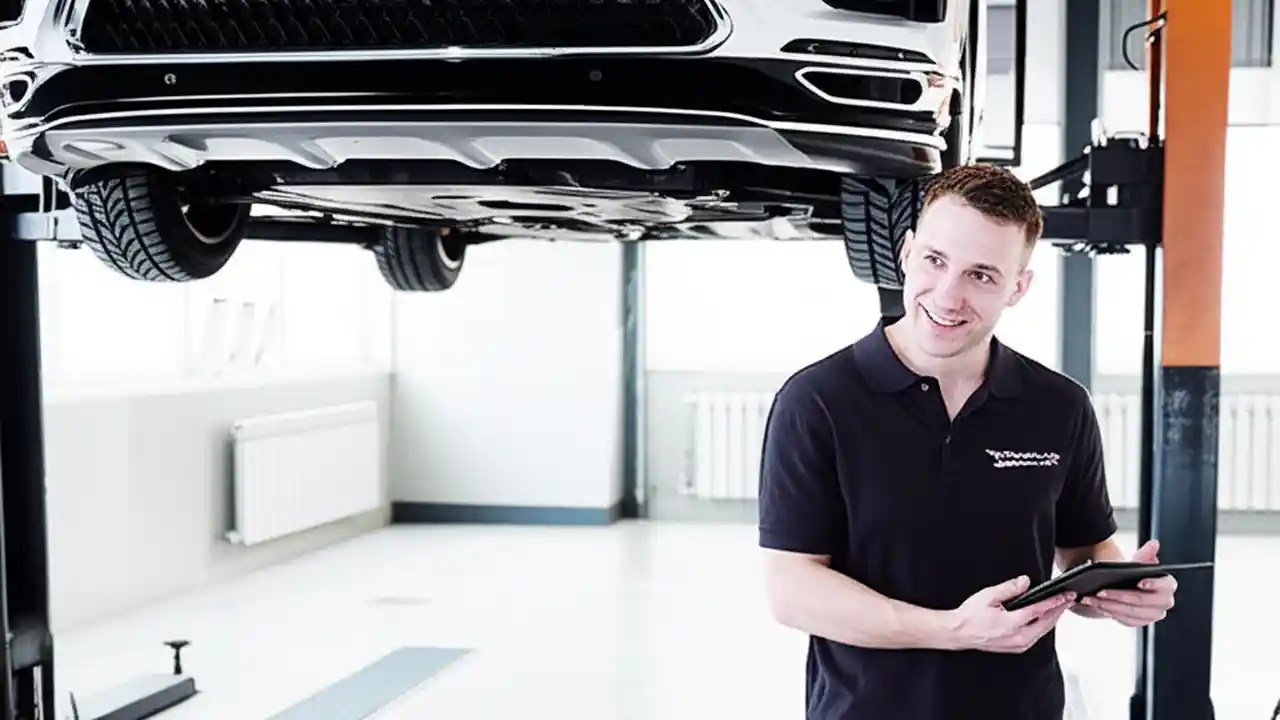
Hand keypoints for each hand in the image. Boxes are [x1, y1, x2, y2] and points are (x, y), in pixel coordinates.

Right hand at [945, 575, 1075, 653]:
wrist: (958, 633)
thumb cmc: (969, 616)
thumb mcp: (988, 596)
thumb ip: (1009, 588)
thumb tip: (1025, 582)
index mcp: (1012, 624)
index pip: (1040, 611)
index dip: (1055, 601)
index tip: (1066, 595)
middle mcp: (1018, 637)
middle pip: (1046, 623)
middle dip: (1059, 610)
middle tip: (1069, 599)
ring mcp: (1018, 645)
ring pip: (1043, 631)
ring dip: (1052, 619)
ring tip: (1060, 607)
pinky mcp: (1016, 648)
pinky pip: (1036, 637)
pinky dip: (1043, 627)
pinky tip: (1044, 620)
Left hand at [1079, 539, 1176, 626]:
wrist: (1124, 588)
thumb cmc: (1133, 575)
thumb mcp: (1136, 563)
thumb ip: (1145, 554)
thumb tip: (1154, 543)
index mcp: (1167, 586)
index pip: (1166, 586)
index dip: (1154, 584)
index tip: (1140, 583)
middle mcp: (1163, 602)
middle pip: (1143, 602)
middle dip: (1121, 596)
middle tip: (1102, 591)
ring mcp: (1152, 614)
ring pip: (1131, 612)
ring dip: (1109, 605)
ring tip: (1092, 598)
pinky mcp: (1140, 622)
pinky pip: (1125, 619)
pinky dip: (1109, 612)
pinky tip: (1096, 605)